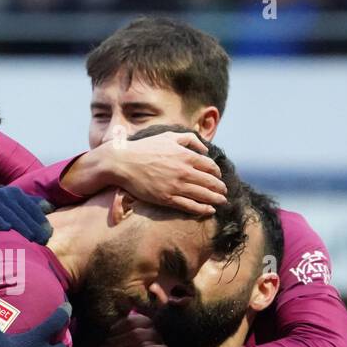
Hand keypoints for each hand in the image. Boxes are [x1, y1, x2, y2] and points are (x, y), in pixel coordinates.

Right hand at [0, 186, 53, 244]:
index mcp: (17, 193)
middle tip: (43, 241)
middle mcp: (6, 194)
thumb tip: (50, 207)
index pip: (33, 208)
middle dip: (34, 227)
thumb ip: (31, 204)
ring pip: (10, 215)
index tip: (49, 234)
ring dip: (21, 228)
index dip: (41, 221)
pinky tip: (6, 230)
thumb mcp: (14, 204)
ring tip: (31, 240)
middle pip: (23, 213)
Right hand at [101, 131, 225, 214]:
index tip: (218, 177)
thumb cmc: (145, 148)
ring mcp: (176, 186)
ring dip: (216, 200)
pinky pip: (190, 206)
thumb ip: (189, 139)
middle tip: (224, 192)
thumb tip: (205, 149)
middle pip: (211, 182)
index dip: (217, 173)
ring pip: (203, 195)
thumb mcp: (168, 136)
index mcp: (186, 155)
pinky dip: (202, 209)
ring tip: (221, 202)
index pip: (210, 166)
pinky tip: (209, 210)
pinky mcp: (167, 199)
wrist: (123, 163)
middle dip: (220, 188)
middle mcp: (184, 171)